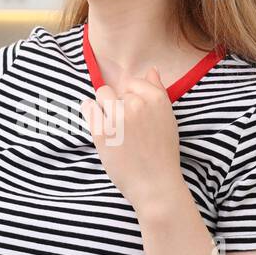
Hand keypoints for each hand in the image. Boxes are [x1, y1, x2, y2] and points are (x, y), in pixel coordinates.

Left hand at [80, 67, 188, 216]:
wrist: (155, 185)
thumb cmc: (162, 154)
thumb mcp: (167, 119)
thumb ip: (158, 92)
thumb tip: (151, 70)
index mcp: (156, 99)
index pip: (133, 82)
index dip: (130, 97)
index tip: (134, 116)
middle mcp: (137, 104)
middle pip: (115, 90)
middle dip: (117, 104)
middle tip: (124, 127)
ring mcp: (118, 117)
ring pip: (101, 95)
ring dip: (103, 108)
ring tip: (112, 128)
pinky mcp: (101, 132)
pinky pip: (88, 108)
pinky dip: (90, 114)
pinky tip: (100, 127)